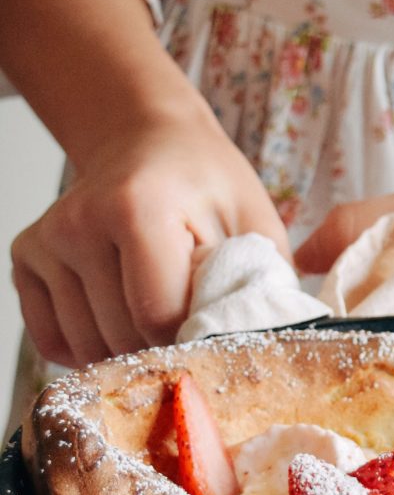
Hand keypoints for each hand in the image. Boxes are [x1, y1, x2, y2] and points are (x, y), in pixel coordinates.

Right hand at [12, 102, 290, 365]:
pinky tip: (119, 317)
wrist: (148, 142)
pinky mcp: (26, 257)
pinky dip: (89, 347)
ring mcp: (47, 240)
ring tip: (156, 312)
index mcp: (138, 206)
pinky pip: (54, 341)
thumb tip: (266, 344)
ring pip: (86, 347)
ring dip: (127, 351)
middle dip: (163, 347)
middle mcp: (80, 221)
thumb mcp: (253, 223)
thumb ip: (259, 284)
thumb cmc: (207, 187)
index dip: (193, 338)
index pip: (159, 316)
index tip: (214, 327)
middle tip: (190, 318)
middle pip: (120, 337)